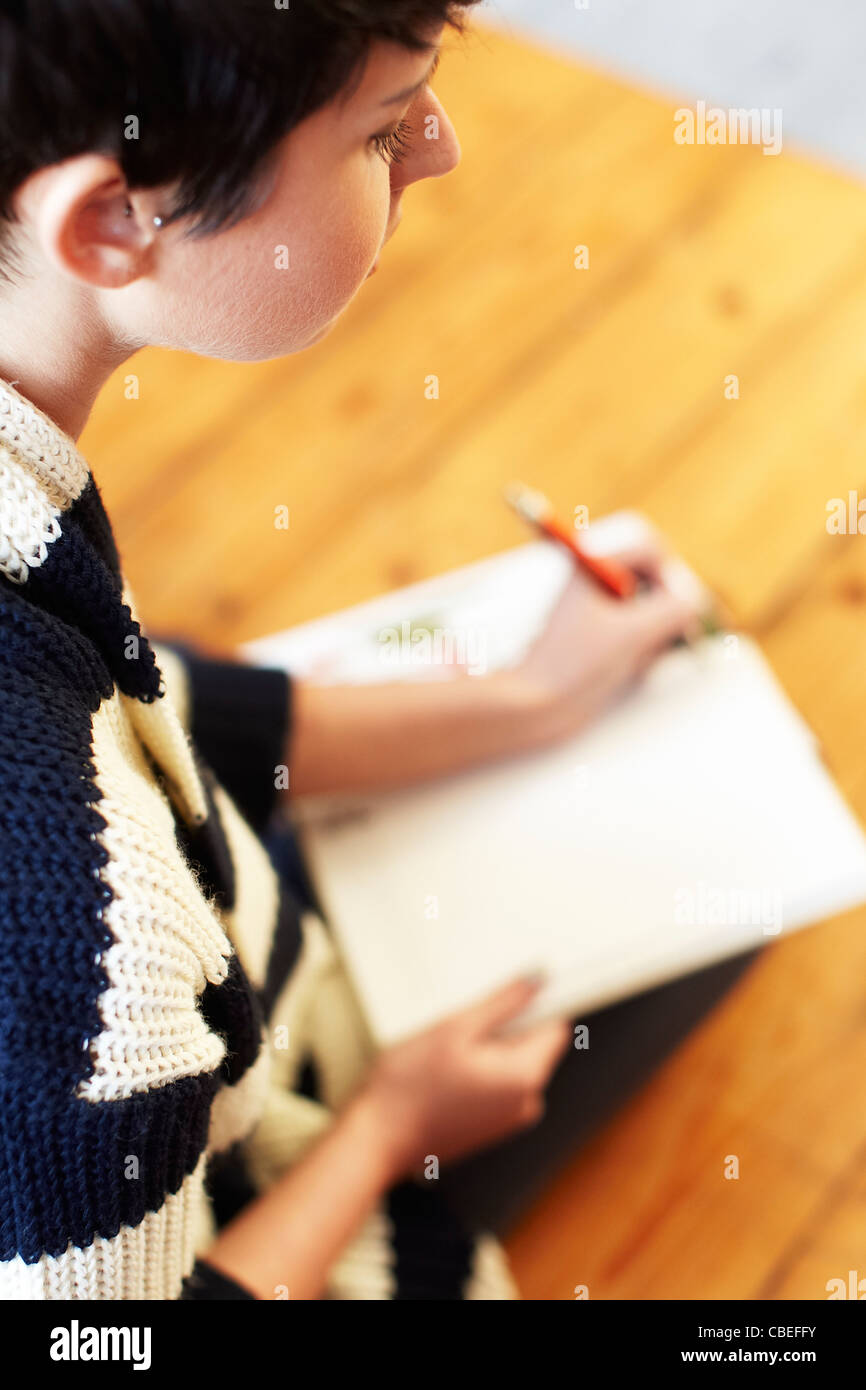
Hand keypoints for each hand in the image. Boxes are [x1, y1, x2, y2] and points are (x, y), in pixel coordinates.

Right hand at [361, 976, 571, 1180]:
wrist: (378, 1141)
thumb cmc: (408, 1091)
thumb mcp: (455, 1029)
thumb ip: (503, 1003)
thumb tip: (536, 982)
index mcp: (525, 1078)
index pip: (555, 1027)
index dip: (534, 1005)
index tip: (511, 995)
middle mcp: (525, 1103)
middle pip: (533, 1045)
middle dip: (503, 1029)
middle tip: (461, 1030)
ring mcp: (508, 1119)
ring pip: (511, 1064)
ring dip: (486, 1050)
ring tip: (447, 1056)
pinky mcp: (490, 1126)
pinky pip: (497, 1084)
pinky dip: (478, 1072)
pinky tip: (444, 1075)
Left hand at [515, 527, 703, 744]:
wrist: (534, 705)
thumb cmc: (574, 665)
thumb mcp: (632, 634)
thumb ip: (672, 609)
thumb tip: (695, 600)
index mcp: (591, 566)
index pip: (648, 547)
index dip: (671, 574)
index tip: (676, 608)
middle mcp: (597, 582)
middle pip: (654, 578)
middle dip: (667, 610)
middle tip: (672, 636)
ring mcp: (601, 611)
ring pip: (653, 610)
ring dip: (658, 634)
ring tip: (637, 659)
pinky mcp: (603, 638)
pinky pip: (643, 634)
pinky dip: (647, 649)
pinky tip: (631, 669)